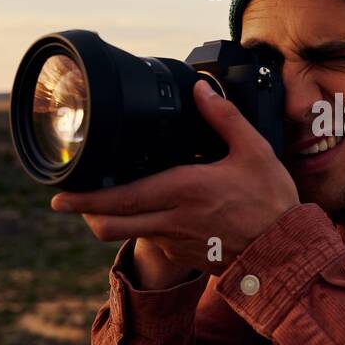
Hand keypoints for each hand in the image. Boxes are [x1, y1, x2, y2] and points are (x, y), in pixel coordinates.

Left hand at [51, 78, 299, 275]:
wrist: (284, 252)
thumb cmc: (271, 202)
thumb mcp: (253, 151)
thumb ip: (224, 118)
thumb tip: (201, 90)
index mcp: (182, 190)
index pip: (119, 199)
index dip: (83, 199)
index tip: (60, 195)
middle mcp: (171, 219)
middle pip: (108, 225)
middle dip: (83, 212)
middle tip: (66, 200)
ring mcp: (175, 241)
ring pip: (127, 234)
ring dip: (111, 220)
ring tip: (106, 201)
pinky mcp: (184, 254)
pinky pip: (153, 239)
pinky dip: (142, 227)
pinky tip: (152, 211)